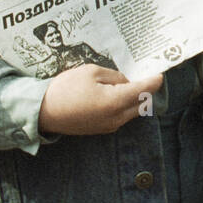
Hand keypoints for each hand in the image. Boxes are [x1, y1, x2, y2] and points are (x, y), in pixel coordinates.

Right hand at [38, 66, 163, 135]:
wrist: (42, 112)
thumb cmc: (66, 88)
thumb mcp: (92, 72)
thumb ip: (115, 77)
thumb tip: (126, 82)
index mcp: (116, 102)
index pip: (144, 90)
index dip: (154, 81)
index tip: (160, 73)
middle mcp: (117, 117)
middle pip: (142, 103)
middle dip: (146, 90)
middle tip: (146, 76)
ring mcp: (109, 126)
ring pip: (132, 111)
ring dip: (135, 99)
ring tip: (131, 83)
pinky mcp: (102, 129)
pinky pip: (121, 116)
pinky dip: (124, 106)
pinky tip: (117, 94)